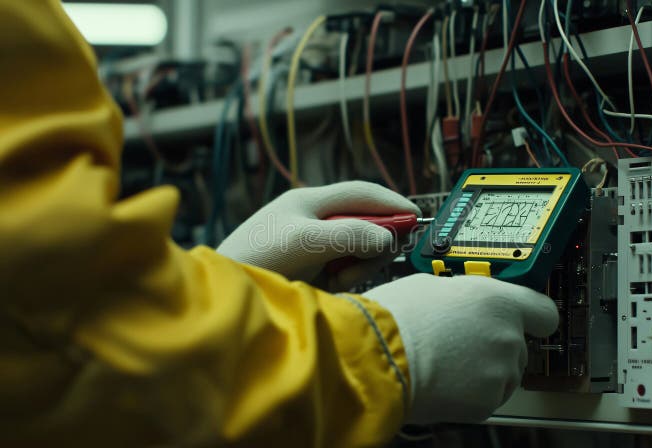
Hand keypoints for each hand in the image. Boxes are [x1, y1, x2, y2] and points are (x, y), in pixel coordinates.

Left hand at [217, 181, 420, 290]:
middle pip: (363, 222)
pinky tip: (332, 284)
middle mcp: (312, 219)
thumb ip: (350, 234)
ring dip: (359, 262)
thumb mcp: (306, 241)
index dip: (391, 202)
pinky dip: (346, 275)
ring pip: (356, 247)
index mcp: (310, 201)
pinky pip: (343, 266)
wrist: (224, 292)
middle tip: (367, 262)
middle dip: (373, 241)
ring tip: (341, 277)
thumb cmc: (256, 258)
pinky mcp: (308, 267)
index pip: (361, 193)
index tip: (416, 218)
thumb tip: (386, 237)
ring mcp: (310, 243)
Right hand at [363, 273, 558, 423]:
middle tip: (462, 341)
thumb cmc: (396, 317)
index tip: (526, 319)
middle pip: (518, 344)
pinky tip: (444, 380)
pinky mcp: (486, 403)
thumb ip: (465, 295)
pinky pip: (487, 396)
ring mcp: (500, 372)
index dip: (533, 316)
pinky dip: (470, 393)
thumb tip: (463, 301)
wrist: (377, 357)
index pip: (544, 311)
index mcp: (500, 301)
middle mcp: (508, 336)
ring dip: (483, 369)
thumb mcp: (434, 285)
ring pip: (503, 373)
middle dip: (494, 344)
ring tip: (447, 362)